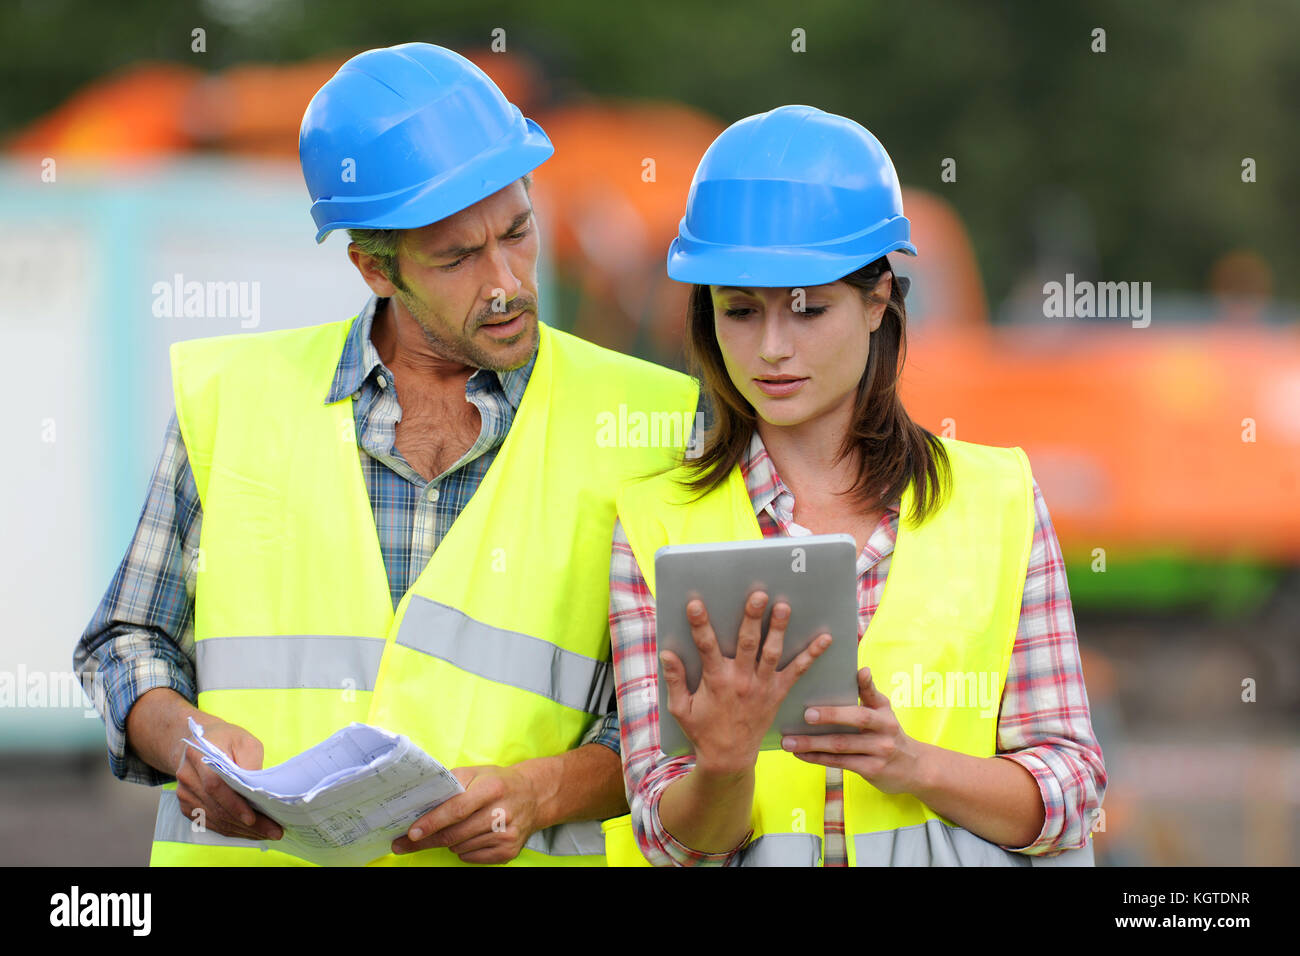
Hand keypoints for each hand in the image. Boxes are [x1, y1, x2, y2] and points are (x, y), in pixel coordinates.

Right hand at [175, 716, 282, 840]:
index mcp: (199, 754)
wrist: (200, 743)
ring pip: (214, 819)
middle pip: (217, 806)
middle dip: (246, 824)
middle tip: (274, 831)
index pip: (215, 785)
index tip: (253, 819)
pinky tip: (249, 832)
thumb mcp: (244, 741)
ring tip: (267, 833)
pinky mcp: (187, 805)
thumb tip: (257, 790)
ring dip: (241, 830)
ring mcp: (184, 793)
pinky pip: (209, 822)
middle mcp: (187, 776)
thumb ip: (251, 762)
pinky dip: (230, 830)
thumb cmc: (226, 740)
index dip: (234, 804)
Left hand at [392, 765, 541, 863]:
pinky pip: (471, 858)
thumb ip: (451, 783)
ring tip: (456, 828)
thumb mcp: (476, 772)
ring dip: (449, 841)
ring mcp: (507, 835)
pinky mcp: (508, 851)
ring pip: (460, 847)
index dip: (432, 822)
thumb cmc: (498, 782)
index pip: (457, 809)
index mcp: (492, 788)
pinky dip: (463, 850)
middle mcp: (502, 812)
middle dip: (426, 840)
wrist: (533, 796)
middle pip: (455, 833)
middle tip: (404, 844)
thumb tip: (421, 801)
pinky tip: (470, 836)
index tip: (411, 832)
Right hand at [661, 591, 831, 775]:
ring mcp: (762, 686)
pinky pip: (797, 671)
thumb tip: (666, 653)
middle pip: (747, 643)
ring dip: (778, 629)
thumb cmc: (702, 731)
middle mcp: (741, 680)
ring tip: (784, 607)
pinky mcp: (777, 693)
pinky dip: (811, 655)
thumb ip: (675, 680)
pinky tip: (825, 638)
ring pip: (772, 652)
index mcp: (716, 681)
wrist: (729, 758)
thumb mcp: (680, 708)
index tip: (695, 604)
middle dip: (752, 617)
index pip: (706, 647)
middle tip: (758, 595)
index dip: (700, 625)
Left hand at [780, 666, 922, 793]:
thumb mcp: (884, 712)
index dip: (867, 683)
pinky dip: (818, 758)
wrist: (915, 769)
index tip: (860, 672)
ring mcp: (879, 750)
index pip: (874, 694)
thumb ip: (869, 694)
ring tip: (788, 741)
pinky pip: (840, 763)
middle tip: (805, 714)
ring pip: (842, 745)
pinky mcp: (872, 769)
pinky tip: (800, 755)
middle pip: (857, 719)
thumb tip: (860, 670)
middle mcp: (885, 728)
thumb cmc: (889, 733)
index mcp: (884, 710)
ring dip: (813, 743)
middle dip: (830, 716)